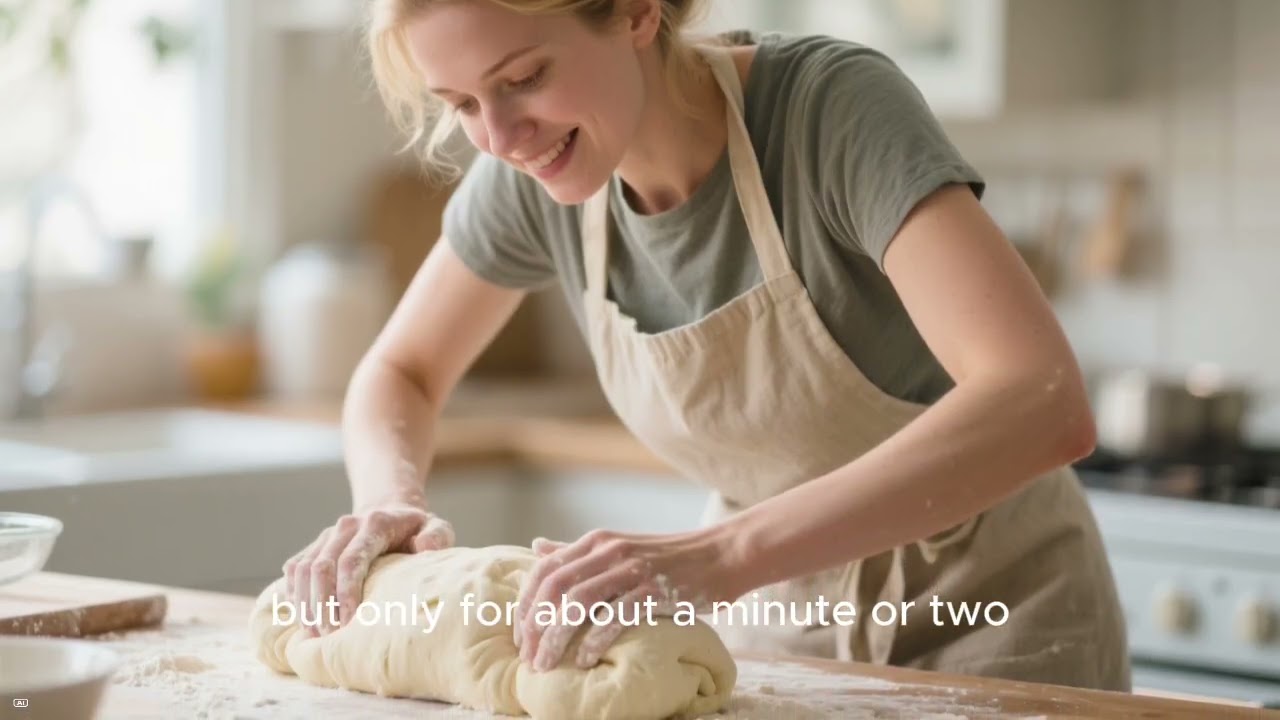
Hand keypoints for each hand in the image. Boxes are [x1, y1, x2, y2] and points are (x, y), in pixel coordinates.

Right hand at [282, 500, 453, 636]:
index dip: (345, 593)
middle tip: (329, 637)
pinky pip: (295, 569)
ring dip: (305, 604)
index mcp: (374, 523)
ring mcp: (326, 535)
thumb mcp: (436, 527)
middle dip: (322, 605)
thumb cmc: (416, 529)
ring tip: (314, 635)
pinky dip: (295, 594)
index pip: (351, 560)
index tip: (347, 624)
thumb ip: (436, 536)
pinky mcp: (314, 545)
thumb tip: (423, 548)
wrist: (389, 509)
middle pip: (322, 567)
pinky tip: (303, 618)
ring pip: (303, 570)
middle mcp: (345, 526)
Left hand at [513, 528, 736, 671]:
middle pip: (554, 588)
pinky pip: (616, 616)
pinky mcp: (655, 589)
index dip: (525, 604)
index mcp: (596, 541)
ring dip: (556, 637)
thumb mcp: (618, 546)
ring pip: (577, 603)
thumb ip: (577, 552)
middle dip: (534, 626)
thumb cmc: (668, 558)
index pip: (544, 570)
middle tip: (528, 658)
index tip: (519, 636)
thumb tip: (536, 547)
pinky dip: (595, 640)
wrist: (722, 555)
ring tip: (547, 664)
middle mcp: (609, 550)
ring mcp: (632, 569)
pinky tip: (586, 660)